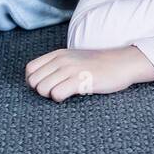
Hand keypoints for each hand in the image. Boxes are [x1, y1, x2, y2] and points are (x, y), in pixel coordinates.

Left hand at [25, 46, 153, 101]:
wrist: (123, 63)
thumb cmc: (100, 64)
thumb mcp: (75, 58)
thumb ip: (58, 64)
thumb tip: (40, 80)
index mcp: (59, 54)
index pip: (30, 69)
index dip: (34, 81)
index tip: (48, 86)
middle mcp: (62, 60)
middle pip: (33, 81)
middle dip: (41, 90)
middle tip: (57, 91)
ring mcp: (70, 69)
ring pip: (42, 88)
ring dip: (50, 95)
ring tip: (64, 93)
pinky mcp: (80, 80)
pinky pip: (56, 94)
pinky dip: (60, 99)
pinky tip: (72, 95)